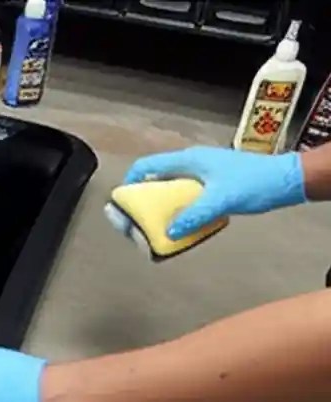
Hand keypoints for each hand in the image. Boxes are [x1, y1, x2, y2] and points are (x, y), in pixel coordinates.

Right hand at [122, 146, 305, 239]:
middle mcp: (192, 165)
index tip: (122, 203)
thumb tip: (169, 231)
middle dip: (144, 201)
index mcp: (188, 160)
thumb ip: (194, 215)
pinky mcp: (212, 186)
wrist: (286, 181)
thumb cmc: (255, 182)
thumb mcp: (221, 199)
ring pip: (171, 191)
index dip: (130, 182)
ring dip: (162, 209)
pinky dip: (179, 212)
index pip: (147, 165)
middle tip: (138, 222)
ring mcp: (202, 175)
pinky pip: (186, 198)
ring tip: (157, 228)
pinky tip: (182, 227)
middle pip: (156, 180)